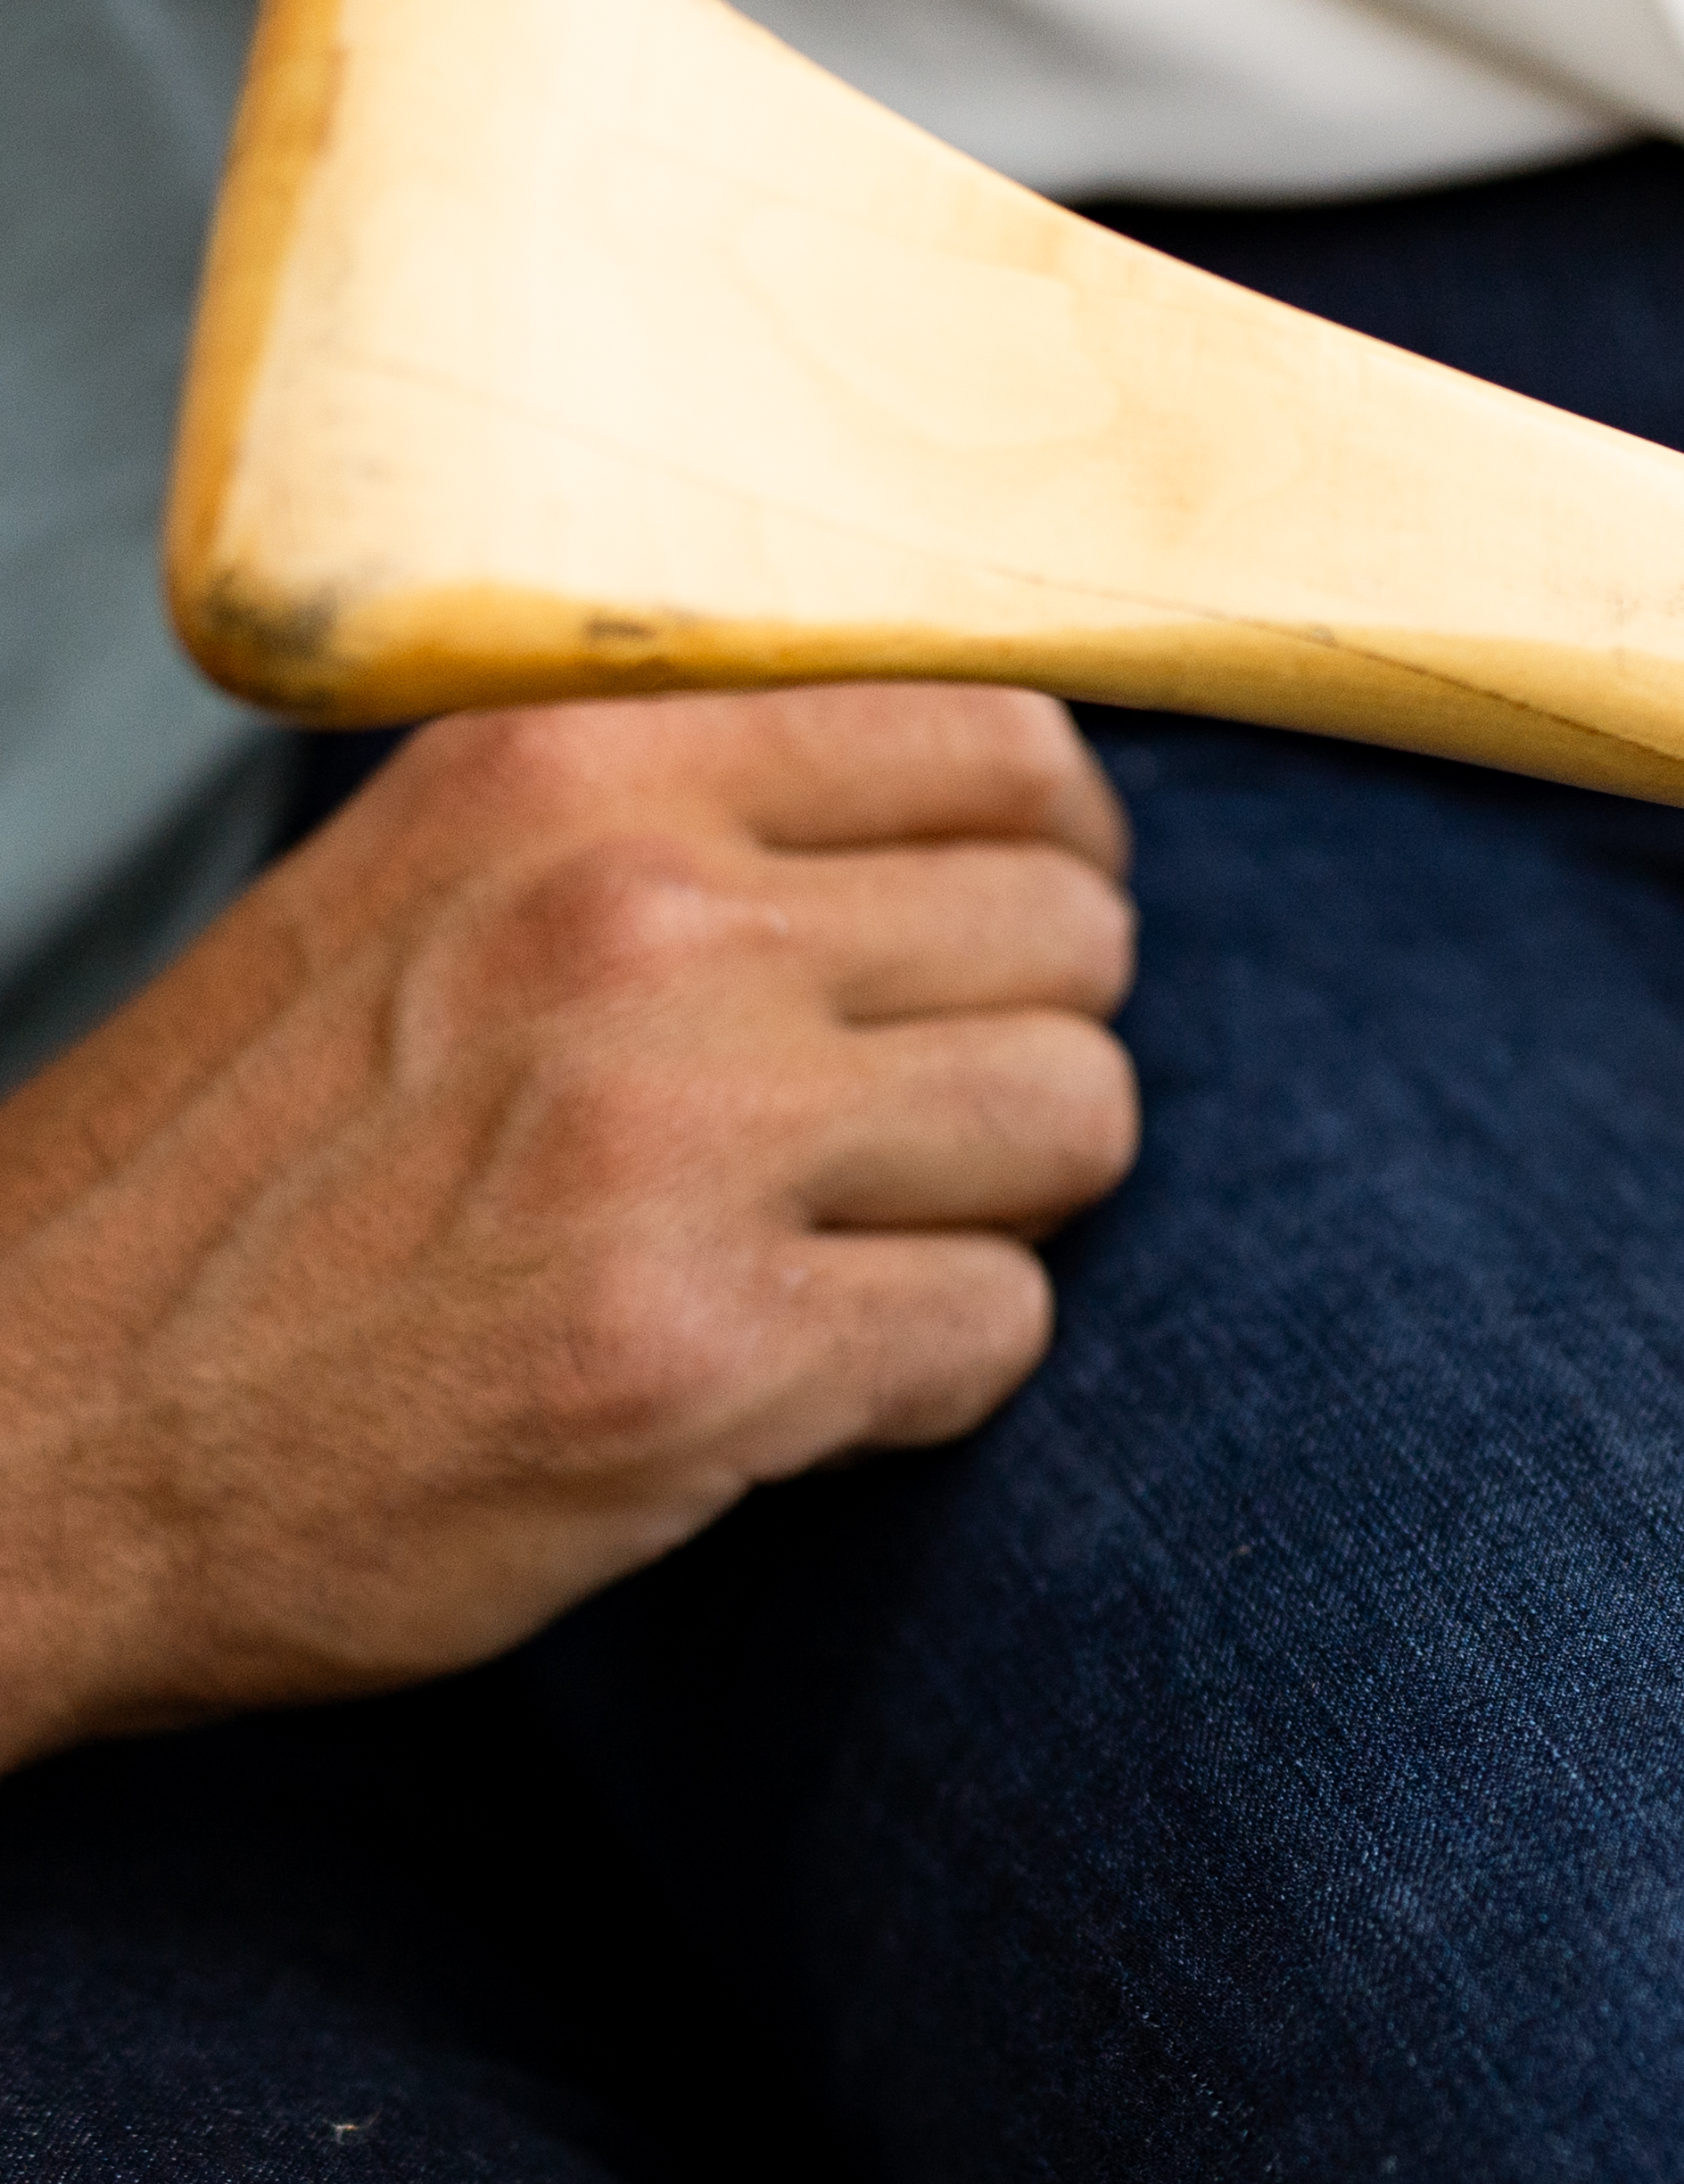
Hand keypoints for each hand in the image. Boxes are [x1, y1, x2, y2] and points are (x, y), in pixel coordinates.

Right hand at [0, 687, 1137, 1770]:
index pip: (1003, 746)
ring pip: (1077, 1121)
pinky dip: (934, 1374)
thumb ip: (672, 831)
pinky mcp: (703, 1356)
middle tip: (911, 1140)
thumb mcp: (428, 891)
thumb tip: (982, 812)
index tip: (1007, 943)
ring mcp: (680, 1140)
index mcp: (577, 776)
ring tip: (857, 1253)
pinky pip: (1001, 1325)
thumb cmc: (241, 1178)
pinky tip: (800, 1386)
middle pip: (1076, 940)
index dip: (1051, 864)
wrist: (11, 1437)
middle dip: (1026, 1048)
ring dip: (1003, 1211)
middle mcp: (644, 922)